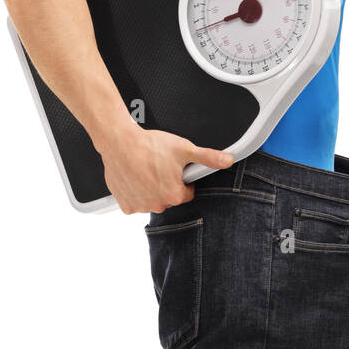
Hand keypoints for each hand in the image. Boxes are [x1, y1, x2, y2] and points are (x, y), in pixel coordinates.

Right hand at [99, 126, 233, 214]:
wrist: (120, 143)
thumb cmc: (149, 146)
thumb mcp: (184, 149)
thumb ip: (208, 157)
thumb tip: (228, 160)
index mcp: (174, 195)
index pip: (187, 193)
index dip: (184, 180)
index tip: (176, 170)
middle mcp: (157, 205)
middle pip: (169, 198)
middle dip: (167, 185)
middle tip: (160, 167)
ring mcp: (140, 206)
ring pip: (152, 200)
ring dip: (151, 189)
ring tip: (147, 170)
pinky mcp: (125, 205)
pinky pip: (135, 202)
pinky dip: (136, 193)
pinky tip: (135, 177)